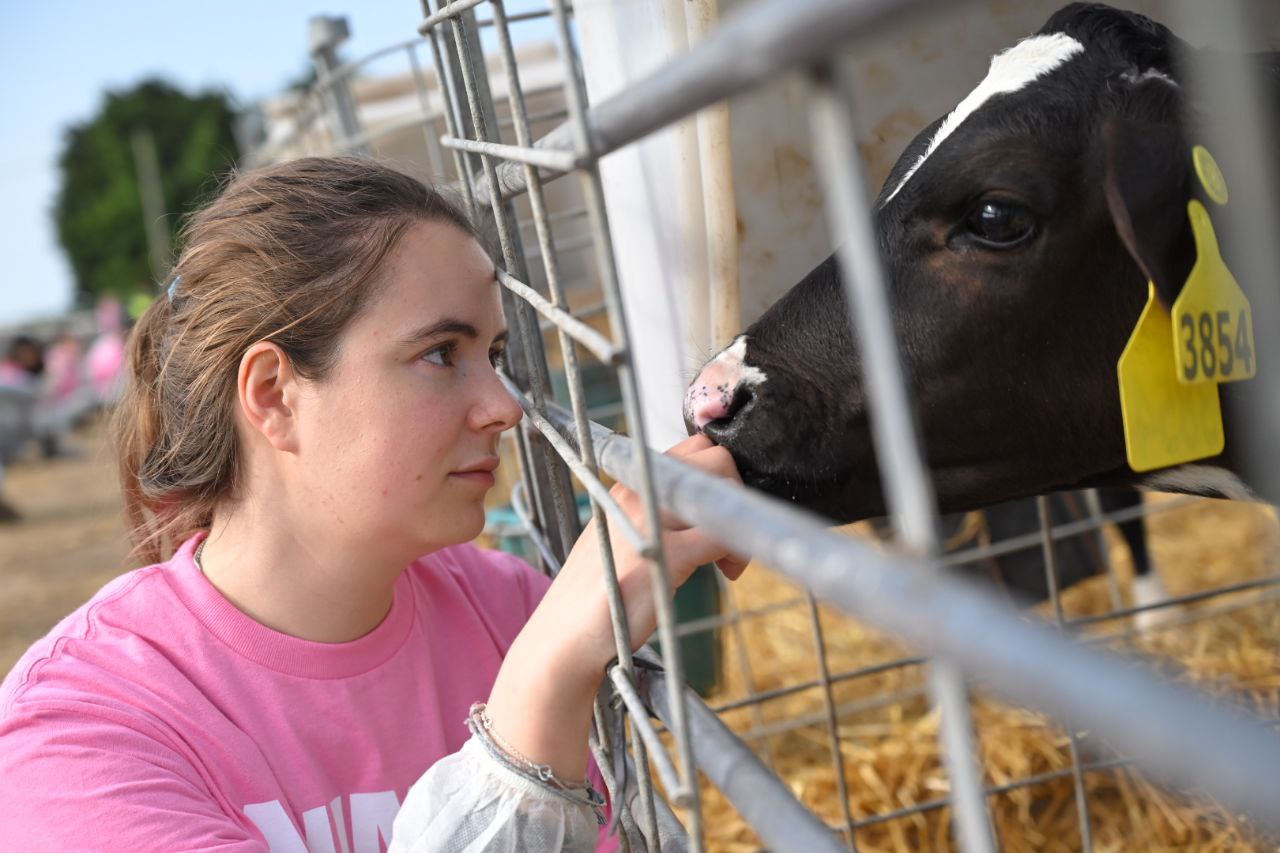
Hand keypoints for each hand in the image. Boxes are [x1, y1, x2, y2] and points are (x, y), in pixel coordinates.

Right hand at [545, 433, 746, 674]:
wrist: (563, 636)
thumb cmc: (600, 592)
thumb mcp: (621, 535)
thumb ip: (654, 511)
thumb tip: (699, 505)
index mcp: (629, 485)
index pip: (692, 447)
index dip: (719, 476)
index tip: (715, 515)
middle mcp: (637, 492)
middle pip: (715, 457)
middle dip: (736, 491)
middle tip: (729, 535)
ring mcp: (648, 521)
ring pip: (720, 487)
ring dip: (740, 519)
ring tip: (728, 560)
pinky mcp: (664, 556)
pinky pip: (720, 534)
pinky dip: (737, 549)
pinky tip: (728, 571)